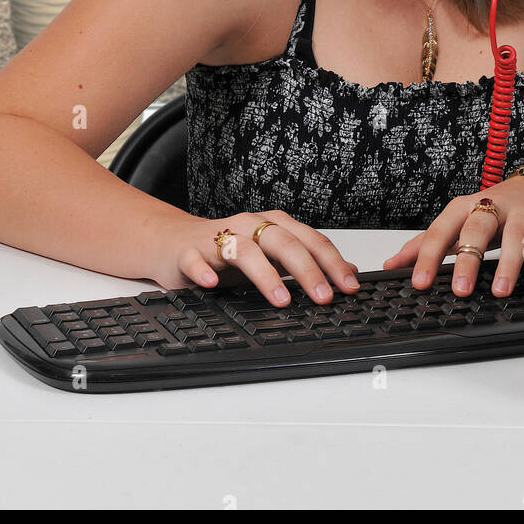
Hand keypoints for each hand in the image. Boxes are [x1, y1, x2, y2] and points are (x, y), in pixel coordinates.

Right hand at [149, 210, 360, 306]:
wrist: (174, 243)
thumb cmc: (226, 251)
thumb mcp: (271, 255)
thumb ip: (308, 262)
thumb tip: (349, 271)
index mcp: (273, 224)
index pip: (310, 240)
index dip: (332, 262)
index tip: (349, 286)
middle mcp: (249, 225)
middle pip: (283, 242)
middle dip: (307, 270)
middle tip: (323, 296)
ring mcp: (219, 237)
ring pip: (245, 250)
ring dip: (265, 274)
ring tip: (281, 299)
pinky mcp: (189, 252)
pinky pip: (197, 259)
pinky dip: (204, 270)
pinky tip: (213, 283)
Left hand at [382, 176, 523, 297]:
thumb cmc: (497, 208)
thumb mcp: (460, 220)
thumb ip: (428, 242)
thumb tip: (391, 263)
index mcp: (467, 208)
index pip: (442, 230)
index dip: (429, 256)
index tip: (420, 282)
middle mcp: (495, 206)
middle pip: (477, 229)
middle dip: (468, 259)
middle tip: (461, 290)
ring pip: (516, 235)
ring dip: (508, 263)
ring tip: (500, 290)